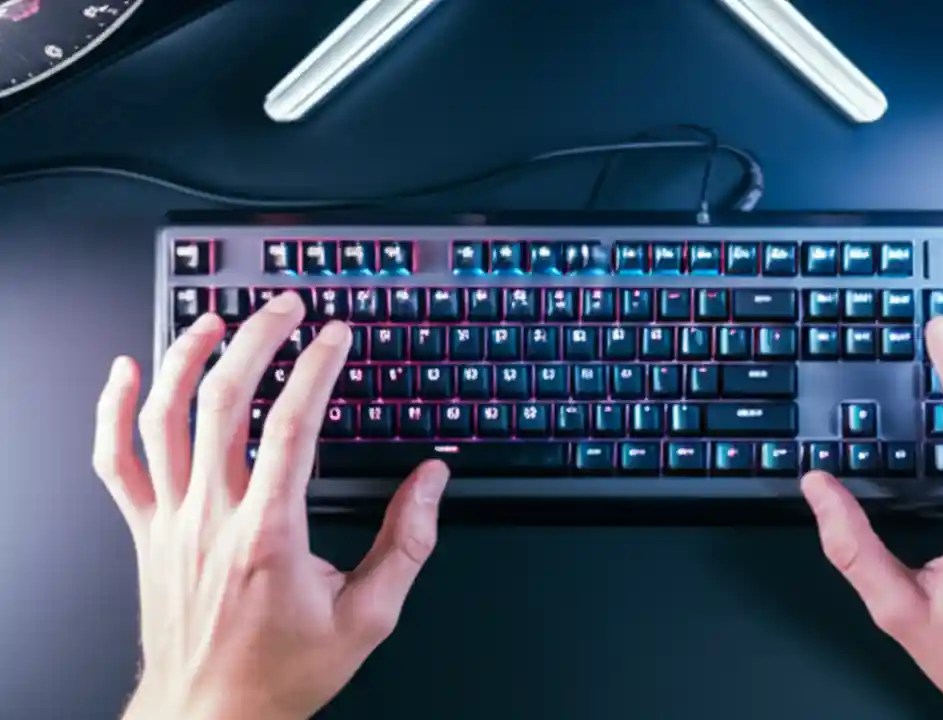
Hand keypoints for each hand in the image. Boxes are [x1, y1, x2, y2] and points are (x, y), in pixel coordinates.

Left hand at [92, 291, 448, 719]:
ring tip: (217, 321)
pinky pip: (114, 461)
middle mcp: (211, 519)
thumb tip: (431, 482)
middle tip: (285, 308)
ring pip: (164, 418)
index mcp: (268, 534)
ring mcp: (169, 522)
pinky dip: (113, 410)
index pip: (292, 425)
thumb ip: (407, 543)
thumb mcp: (368, 616)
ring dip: (188, 357)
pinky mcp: (144, 533)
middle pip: (222, 402)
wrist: (211, 715)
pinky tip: (127, 372)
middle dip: (257, 340)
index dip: (316, 368)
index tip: (335, 336)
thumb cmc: (281, 673)